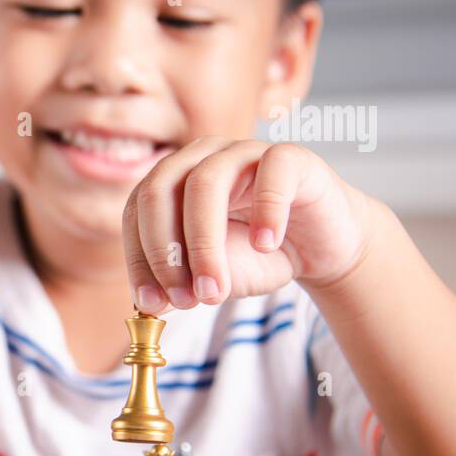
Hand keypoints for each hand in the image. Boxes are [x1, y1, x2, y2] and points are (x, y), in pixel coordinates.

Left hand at [122, 138, 377, 311]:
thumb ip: (182, 285)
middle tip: (183, 300)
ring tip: (215, 290)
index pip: (135, 212)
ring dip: (204, 244)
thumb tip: (151, 304)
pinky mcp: (291, 157)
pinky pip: (271, 172)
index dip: (139, 259)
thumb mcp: (214, 278)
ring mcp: (243, 152)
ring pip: (206, 182)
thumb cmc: (258, 255)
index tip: (152, 303)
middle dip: (164, 252)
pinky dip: (266, 211)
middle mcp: (200, 158)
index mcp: (171, 181)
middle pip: (160, 191)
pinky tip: (266, 246)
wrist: (319, 245)